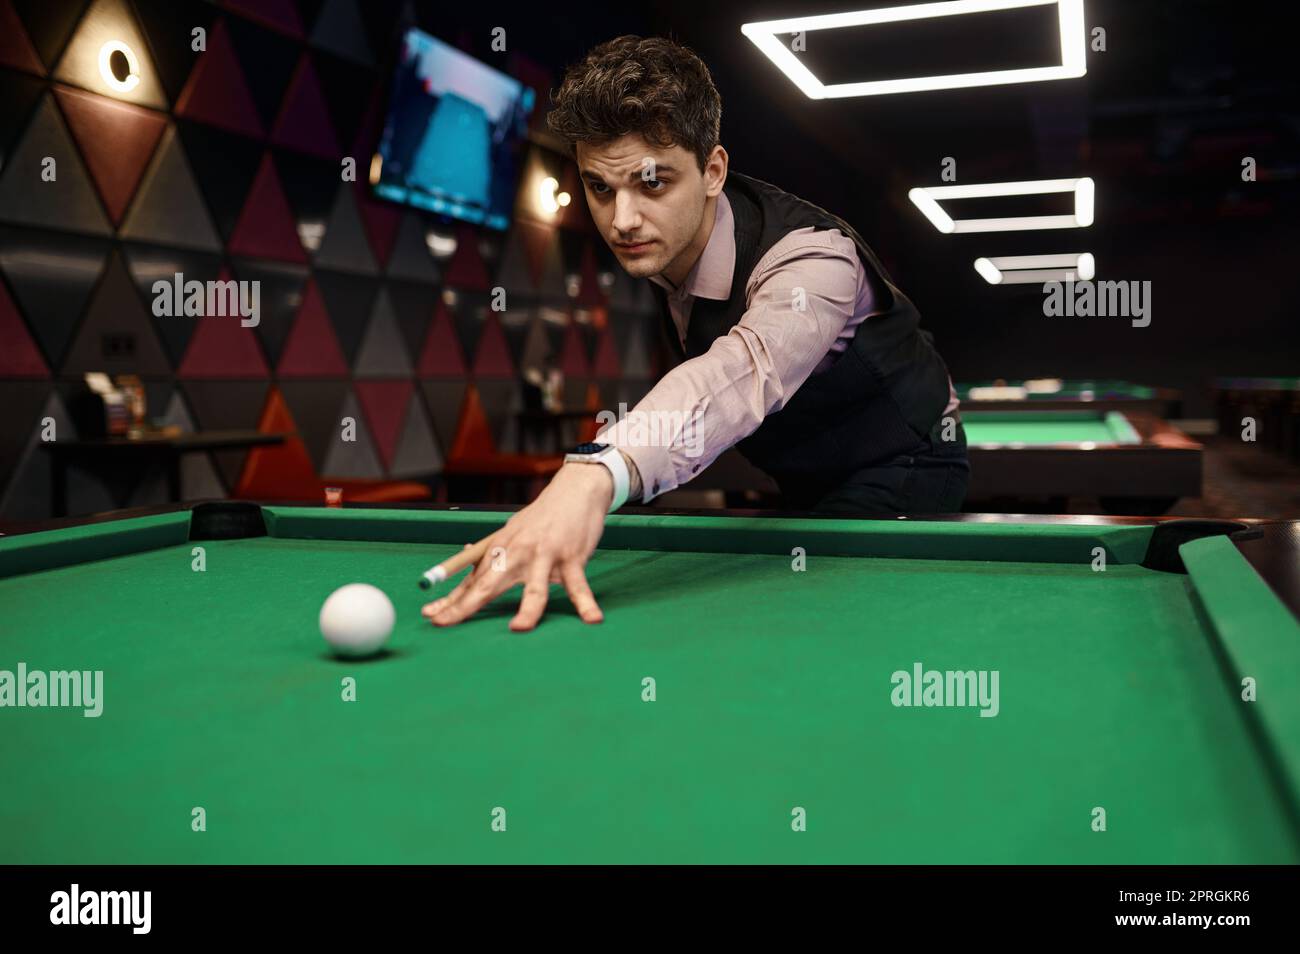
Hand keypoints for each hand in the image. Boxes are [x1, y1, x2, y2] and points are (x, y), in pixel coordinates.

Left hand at [420, 463, 611, 630]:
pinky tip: (592, 619)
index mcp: (500, 549)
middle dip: (465, 606)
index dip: (450, 600)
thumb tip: (456, 562)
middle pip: (489, 584)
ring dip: (528, 610)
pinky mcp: (572, 558)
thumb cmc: (541, 518)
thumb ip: (487, 553)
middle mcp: (517, 553)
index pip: (471, 580)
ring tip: (518, 629)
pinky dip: (586, 603)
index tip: (429, 616)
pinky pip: (579, 586)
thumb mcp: (509, 533)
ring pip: (535, 589)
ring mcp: (545, 556)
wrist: (575, 491)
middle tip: (444, 623)